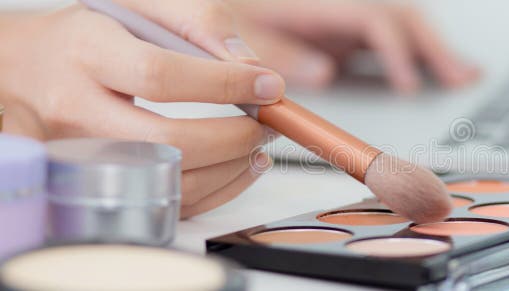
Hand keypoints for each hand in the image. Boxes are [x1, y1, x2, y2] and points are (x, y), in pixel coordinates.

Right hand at [0, 0, 283, 217]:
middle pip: (167, 141)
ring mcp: (83, 155)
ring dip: (232, 169)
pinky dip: (216, 190)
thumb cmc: (87, 35)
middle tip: (269, 121)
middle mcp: (76, 108)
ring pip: (169, 180)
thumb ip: (197, 20)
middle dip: (236, 136)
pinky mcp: (97, 183)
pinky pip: (165, 200)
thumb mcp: (135, 3)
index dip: (223, 84)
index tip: (268, 85)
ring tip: (259, 144)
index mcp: (86, 51)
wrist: (21, 69)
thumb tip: (251, 66)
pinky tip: (237, 166)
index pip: (159, 76)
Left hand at [229, 0, 479, 92]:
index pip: (373, 20)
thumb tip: (325, 73)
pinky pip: (394, 39)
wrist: (222, 6)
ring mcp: (347, 20)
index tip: (408, 86)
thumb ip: (280, 53)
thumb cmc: (232, 15)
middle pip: (404, 17)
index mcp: (320, 6)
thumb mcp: (246, 33)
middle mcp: (341, 8)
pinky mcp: (348, 33)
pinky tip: (440, 70)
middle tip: (463, 79)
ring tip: (466, 75)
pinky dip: (419, 55)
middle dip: (436, 47)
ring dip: (436, 49)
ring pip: (406, 25)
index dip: (396, 52)